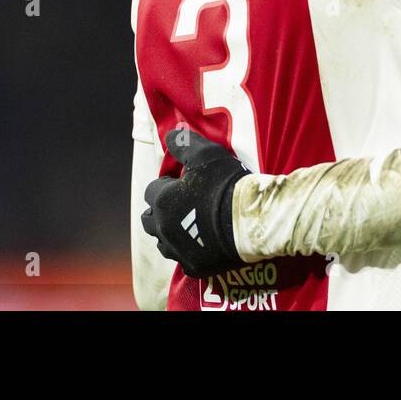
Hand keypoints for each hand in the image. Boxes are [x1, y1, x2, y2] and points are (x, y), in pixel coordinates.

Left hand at [141, 128, 250, 277]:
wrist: (251, 220)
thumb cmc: (226, 184)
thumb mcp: (206, 154)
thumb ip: (184, 143)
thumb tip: (170, 135)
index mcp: (163, 202)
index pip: (151, 191)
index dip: (165, 184)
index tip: (181, 181)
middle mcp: (164, 229)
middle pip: (149, 220)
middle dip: (159, 210)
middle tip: (179, 203)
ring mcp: (178, 250)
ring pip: (162, 242)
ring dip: (169, 232)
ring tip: (188, 224)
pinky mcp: (195, 266)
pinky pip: (184, 258)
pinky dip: (189, 250)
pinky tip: (202, 242)